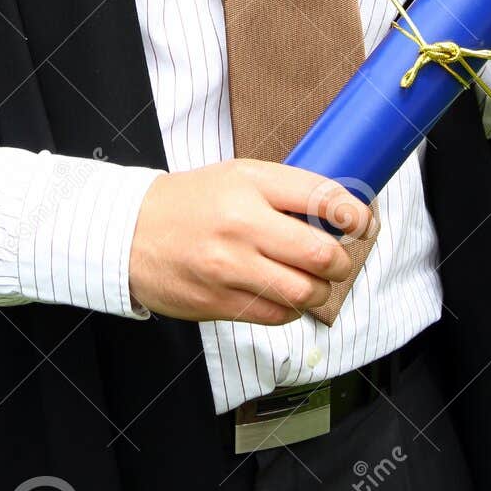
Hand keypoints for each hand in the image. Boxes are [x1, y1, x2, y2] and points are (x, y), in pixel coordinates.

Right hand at [127, 158, 377, 325]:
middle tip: (338, 258)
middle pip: (321, 254)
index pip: (321, 197)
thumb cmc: (190, 201)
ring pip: (304, 292)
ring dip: (319, 291)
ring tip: (312, 281)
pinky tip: (281, 293)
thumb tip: (338, 212)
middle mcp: (241, 225)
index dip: (353, 214)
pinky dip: (289, 307)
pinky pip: (277, 314)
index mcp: (249, 184)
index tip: (360, 222)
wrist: (129, 233)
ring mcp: (229, 268)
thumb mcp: (237, 175)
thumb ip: (285, 190)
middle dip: (341, 261)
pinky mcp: (219, 303)